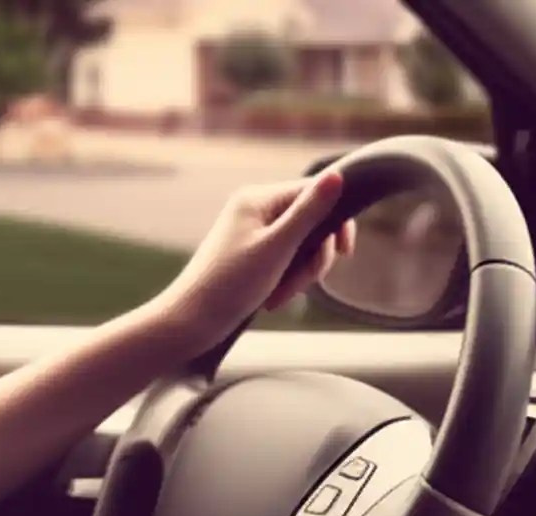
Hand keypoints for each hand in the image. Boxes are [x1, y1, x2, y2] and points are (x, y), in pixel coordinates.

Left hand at [151, 170, 354, 353]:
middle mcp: (257, 209)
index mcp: (258, 198)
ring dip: (301, 274)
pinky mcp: (255, 254)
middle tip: (305, 282)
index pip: (314, 192)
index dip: (335, 221)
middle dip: (314, 257)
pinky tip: (275, 297)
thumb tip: (338, 175)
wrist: (191, 321)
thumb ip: (309, 212)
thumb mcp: (278, 247)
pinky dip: (290, 279)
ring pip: (303, 245)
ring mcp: (256, 231)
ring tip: (281, 296)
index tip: (345, 252)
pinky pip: (289, 259)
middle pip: (312, 222)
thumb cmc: (230, 284)